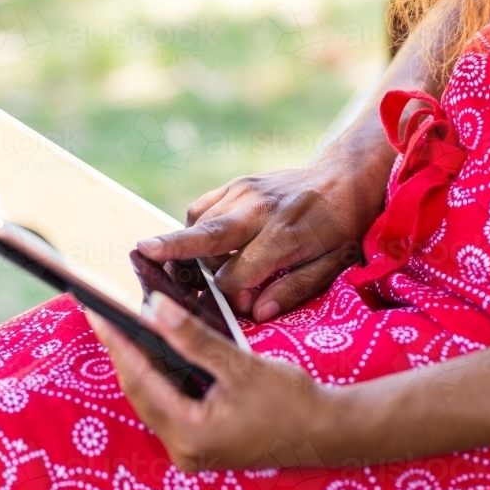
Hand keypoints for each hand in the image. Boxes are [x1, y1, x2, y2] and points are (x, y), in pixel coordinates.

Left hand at [85, 292, 341, 469]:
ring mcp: (192, 450)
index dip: (117, 344)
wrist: (329, 433)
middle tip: (106, 315)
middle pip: (141, 393)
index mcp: (190, 434)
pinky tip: (158, 352)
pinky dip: (162, 378)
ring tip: (126, 328)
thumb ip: (193, 338)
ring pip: (154, 399)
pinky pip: (170, 406)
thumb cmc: (292, 402)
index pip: (140, 381)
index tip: (97, 313)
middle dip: (124, 353)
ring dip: (142, 365)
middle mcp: (183, 449)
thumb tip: (152, 308)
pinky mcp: (202, 443)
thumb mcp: (240, 365)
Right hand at [137, 155, 388, 321]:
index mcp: (286, 236)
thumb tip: (258, 312)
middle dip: (175, 247)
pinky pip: (203, 206)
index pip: (238, 273)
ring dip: (187, 248)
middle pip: (208, 234)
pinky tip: (198, 245)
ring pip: (200, 221)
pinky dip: (194, 227)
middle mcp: (260, 211)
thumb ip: (294, 290)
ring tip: (185, 269)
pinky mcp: (238, 184)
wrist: (347, 176)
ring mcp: (246, 192)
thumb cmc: (342, 228)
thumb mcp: (332, 265)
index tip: (236, 307)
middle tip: (143, 253)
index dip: (231, 296)